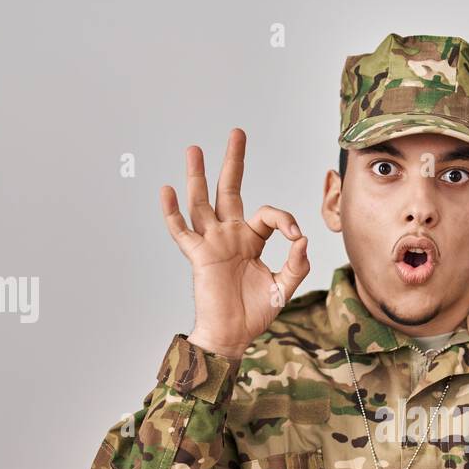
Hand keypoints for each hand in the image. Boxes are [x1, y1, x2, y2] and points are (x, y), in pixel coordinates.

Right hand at [160, 128, 309, 358]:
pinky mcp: (198, 256)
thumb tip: (301, 239)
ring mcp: (212, 243)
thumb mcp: (284, 287)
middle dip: (234, 162)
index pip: (268, 214)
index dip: (285, 219)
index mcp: (252, 240)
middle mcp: (230, 235)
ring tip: (194, 149)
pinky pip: (181, 231)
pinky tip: (167, 190)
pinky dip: (172, 212)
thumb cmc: (254, 313)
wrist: (233, 335)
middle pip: (230, 190)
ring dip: (198, 176)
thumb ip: (296, 264)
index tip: (295, 236)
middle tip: (238, 133)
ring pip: (202, 202)